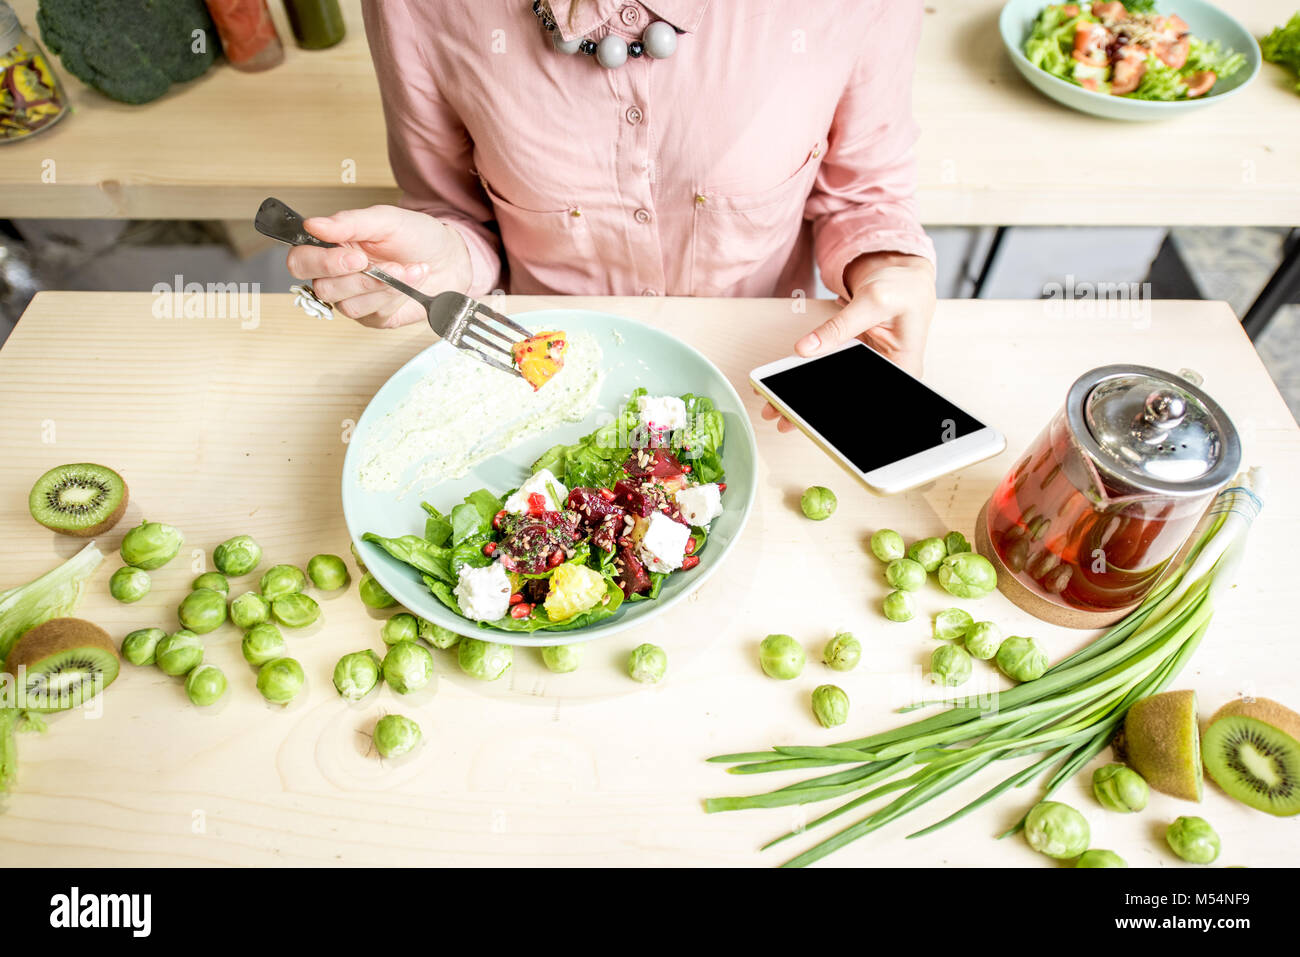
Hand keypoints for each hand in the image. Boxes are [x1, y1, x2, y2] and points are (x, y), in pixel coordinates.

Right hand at [284, 205, 472, 327]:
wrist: (451, 258)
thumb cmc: (417, 236)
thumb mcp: (385, 220)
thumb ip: (348, 222)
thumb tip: (312, 224)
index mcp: (332, 247)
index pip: (300, 261)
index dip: (321, 262)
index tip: (355, 257)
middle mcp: (337, 276)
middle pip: (321, 288)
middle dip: (360, 278)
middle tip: (388, 265)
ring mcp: (354, 299)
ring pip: (348, 306)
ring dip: (383, 287)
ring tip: (408, 270)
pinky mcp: (374, 318)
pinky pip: (373, 315)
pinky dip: (395, 297)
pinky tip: (410, 283)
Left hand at [760, 252, 935, 432]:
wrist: (900, 270)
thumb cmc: (902, 285)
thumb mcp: (871, 302)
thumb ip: (838, 327)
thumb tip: (806, 348)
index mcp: (903, 368)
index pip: (869, 396)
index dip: (836, 406)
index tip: (807, 413)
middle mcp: (887, 372)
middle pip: (847, 396)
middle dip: (812, 408)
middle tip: (782, 414)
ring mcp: (869, 366)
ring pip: (834, 385)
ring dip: (804, 396)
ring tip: (777, 408)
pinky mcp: (854, 356)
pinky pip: (829, 368)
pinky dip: (807, 374)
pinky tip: (784, 384)